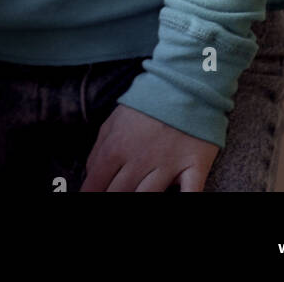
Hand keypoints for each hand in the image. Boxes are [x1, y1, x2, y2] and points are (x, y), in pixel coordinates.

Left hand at [80, 104, 219, 191]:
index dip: (91, 193)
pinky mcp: (194, 166)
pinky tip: (176, 198)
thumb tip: (90, 176)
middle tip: (110, 196)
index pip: (96, 182)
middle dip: (111, 198)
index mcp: (117, 147)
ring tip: (135, 196)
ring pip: (148, 198)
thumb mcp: (114, 121)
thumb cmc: (147, 105)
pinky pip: (191, 193)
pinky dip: (185, 199)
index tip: (90, 197)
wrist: (184, 82)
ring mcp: (168, 165)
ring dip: (140, 201)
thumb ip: (98, 150)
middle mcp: (140, 159)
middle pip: (119, 193)